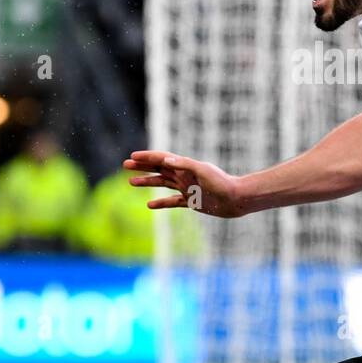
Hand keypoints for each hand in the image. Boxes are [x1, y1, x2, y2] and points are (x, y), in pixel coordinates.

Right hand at [123, 151, 245, 217]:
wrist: (236, 199)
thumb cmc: (222, 183)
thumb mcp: (203, 171)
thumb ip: (185, 165)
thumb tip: (166, 160)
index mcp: (185, 166)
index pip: (162, 159)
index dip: (147, 157)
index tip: (132, 157)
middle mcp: (184, 175)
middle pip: (159, 168)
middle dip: (142, 166)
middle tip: (125, 165)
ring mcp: (187, 188)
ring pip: (162, 184)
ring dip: (147, 182)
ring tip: (130, 182)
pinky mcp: (191, 201)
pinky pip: (172, 202)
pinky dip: (160, 203)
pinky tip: (149, 205)